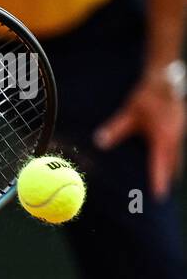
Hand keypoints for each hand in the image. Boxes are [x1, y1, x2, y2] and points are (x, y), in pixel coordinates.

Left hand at [94, 67, 186, 198]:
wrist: (165, 80)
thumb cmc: (147, 97)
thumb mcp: (129, 113)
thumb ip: (115, 129)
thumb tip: (99, 141)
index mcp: (163, 137)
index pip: (161, 165)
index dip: (159, 181)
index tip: (158, 196)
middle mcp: (174, 139)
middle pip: (172, 167)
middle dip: (166, 181)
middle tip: (159, 198)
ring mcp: (179, 135)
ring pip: (177, 159)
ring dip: (171, 172)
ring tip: (164, 187)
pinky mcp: (178, 131)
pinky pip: (176, 151)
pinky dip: (172, 161)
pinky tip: (168, 167)